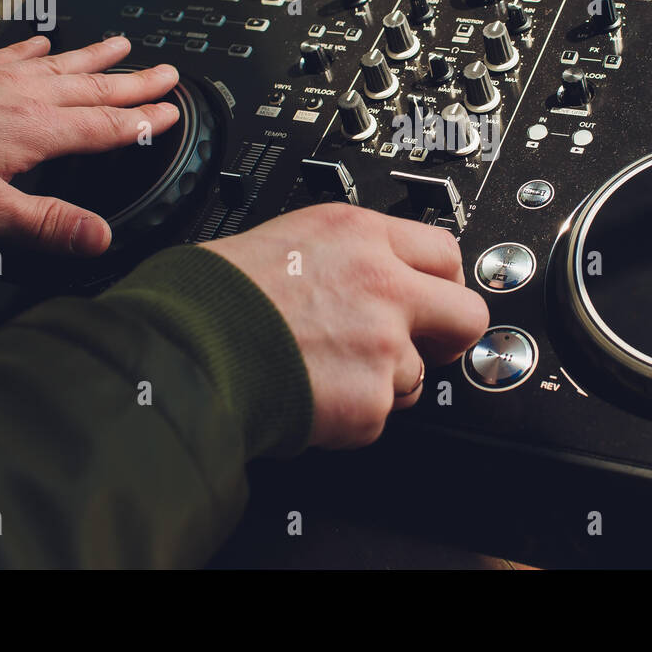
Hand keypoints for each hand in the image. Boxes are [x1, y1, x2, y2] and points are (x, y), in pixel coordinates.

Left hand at [0, 35, 180, 253]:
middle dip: (135, 82)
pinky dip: (35, 47)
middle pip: (93, 89)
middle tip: (169, 72)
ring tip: (123, 44)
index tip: (174, 112)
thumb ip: (48, 224)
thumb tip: (101, 238)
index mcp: (37, 132)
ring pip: (60, 64)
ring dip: (95, 56)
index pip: (106, 126)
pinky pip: (13, 53)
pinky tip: (42, 41)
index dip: (145, 121)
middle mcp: (24, 98)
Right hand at [201, 203, 490, 448]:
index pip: (444, 251)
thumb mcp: (287, 237)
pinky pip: (380, 415)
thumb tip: (368, 273)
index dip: (442, 280)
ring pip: (417, 374)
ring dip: (384, 381)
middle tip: (424, 345)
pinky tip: (313, 395)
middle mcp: (384, 285)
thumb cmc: (214, 296)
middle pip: (466, 314)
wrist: (185, 349)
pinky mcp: (371, 401)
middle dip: (448, 335)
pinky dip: (351, 416)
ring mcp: (383, 345)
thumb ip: (345, 255)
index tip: (436, 294)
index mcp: (361, 235)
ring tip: (328, 372)